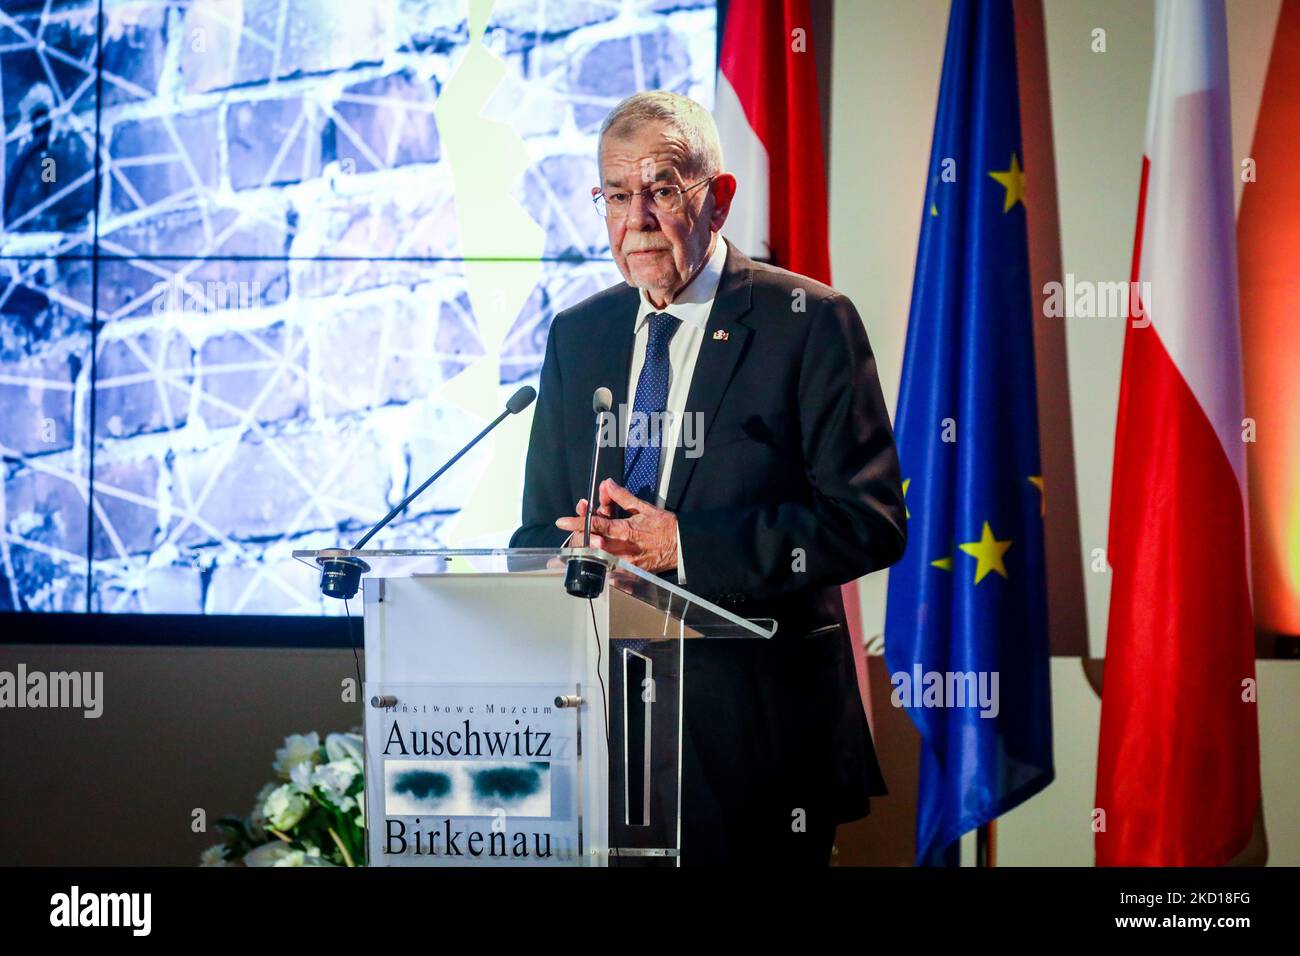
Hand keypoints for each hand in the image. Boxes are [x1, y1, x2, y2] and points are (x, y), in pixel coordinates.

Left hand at [556, 479, 678, 573]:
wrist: (683, 545)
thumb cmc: (665, 525)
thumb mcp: (643, 507)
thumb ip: (622, 497)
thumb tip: (608, 484)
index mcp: (624, 529)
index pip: (595, 524)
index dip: (577, 522)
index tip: (562, 522)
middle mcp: (623, 547)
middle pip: (591, 544)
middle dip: (579, 537)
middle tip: (573, 532)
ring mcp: (626, 562)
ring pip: (598, 558)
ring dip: (588, 550)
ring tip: (582, 545)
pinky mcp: (632, 572)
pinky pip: (611, 570)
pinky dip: (602, 564)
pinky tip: (597, 560)